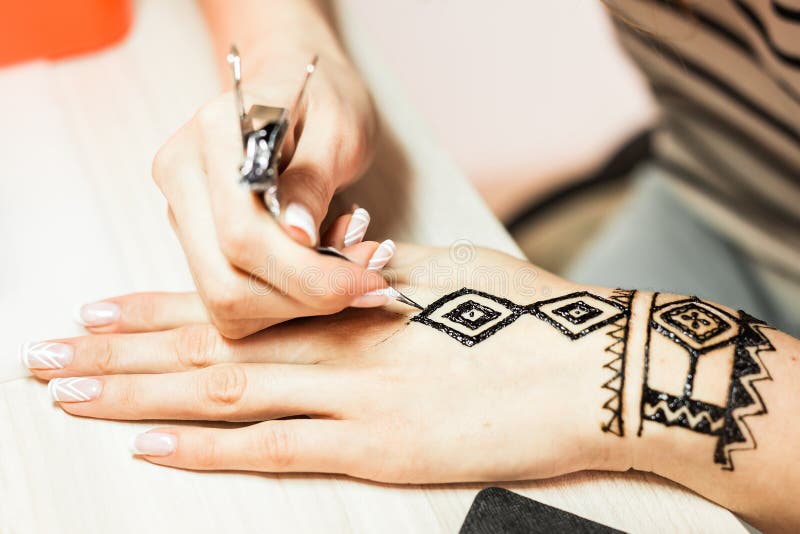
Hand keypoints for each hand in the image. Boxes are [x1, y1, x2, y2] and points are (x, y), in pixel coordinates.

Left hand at [29, 244, 631, 482]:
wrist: (592, 370)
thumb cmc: (527, 317)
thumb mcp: (449, 277)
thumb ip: (384, 280)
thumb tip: (346, 270)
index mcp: (351, 302)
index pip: (232, 301)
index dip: (157, 310)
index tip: (98, 314)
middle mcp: (337, 347)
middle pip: (207, 348)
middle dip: (121, 354)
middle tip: (52, 358)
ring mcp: (353, 402)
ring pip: (223, 393)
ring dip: (140, 396)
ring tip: (76, 397)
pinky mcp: (379, 452)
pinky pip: (276, 451)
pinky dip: (210, 449)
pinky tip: (154, 446)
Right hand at [113, 47, 382, 338]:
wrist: (294, 82)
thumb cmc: (323, 98)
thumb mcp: (340, 127)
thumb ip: (315, 178)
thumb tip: (298, 236)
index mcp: (213, 136)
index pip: (243, 235)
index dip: (310, 273)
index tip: (371, 279)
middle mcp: (182, 175)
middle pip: (225, 282)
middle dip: (306, 296)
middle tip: (369, 278)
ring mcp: (182, 211)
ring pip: (226, 301)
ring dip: (299, 302)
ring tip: (349, 260)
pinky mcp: (196, 240)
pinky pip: (234, 297)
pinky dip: (286, 298)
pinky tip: (321, 264)